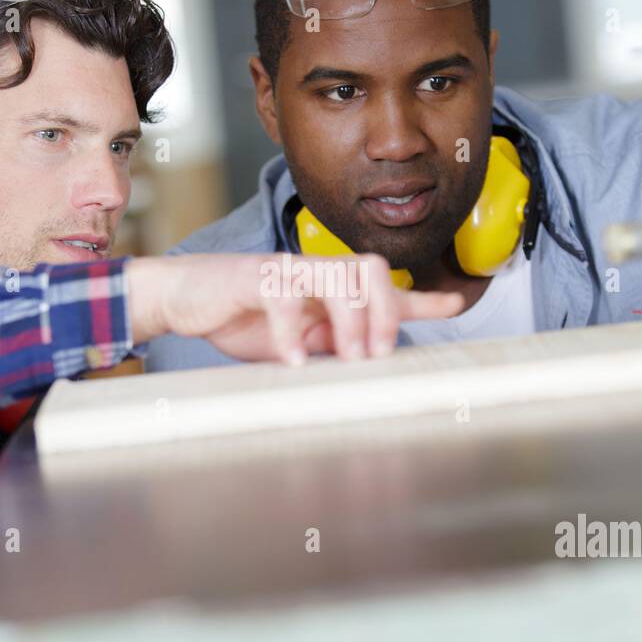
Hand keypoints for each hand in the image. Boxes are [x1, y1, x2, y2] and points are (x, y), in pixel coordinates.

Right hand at [126, 253, 463, 364]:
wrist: (185, 297)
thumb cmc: (240, 317)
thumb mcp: (296, 343)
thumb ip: (330, 349)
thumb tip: (367, 370)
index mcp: (331, 293)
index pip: (386, 290)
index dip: (424, 299)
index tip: (456, 305)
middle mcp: (317, 275)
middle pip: (373, 271)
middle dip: (386, 311)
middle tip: (378, 355)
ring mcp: (288, 272)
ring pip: (339, 275)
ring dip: (351, 320)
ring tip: (347, 357)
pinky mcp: (255, 277)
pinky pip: (284, 295)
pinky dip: (291, 332)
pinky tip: (293, 361)